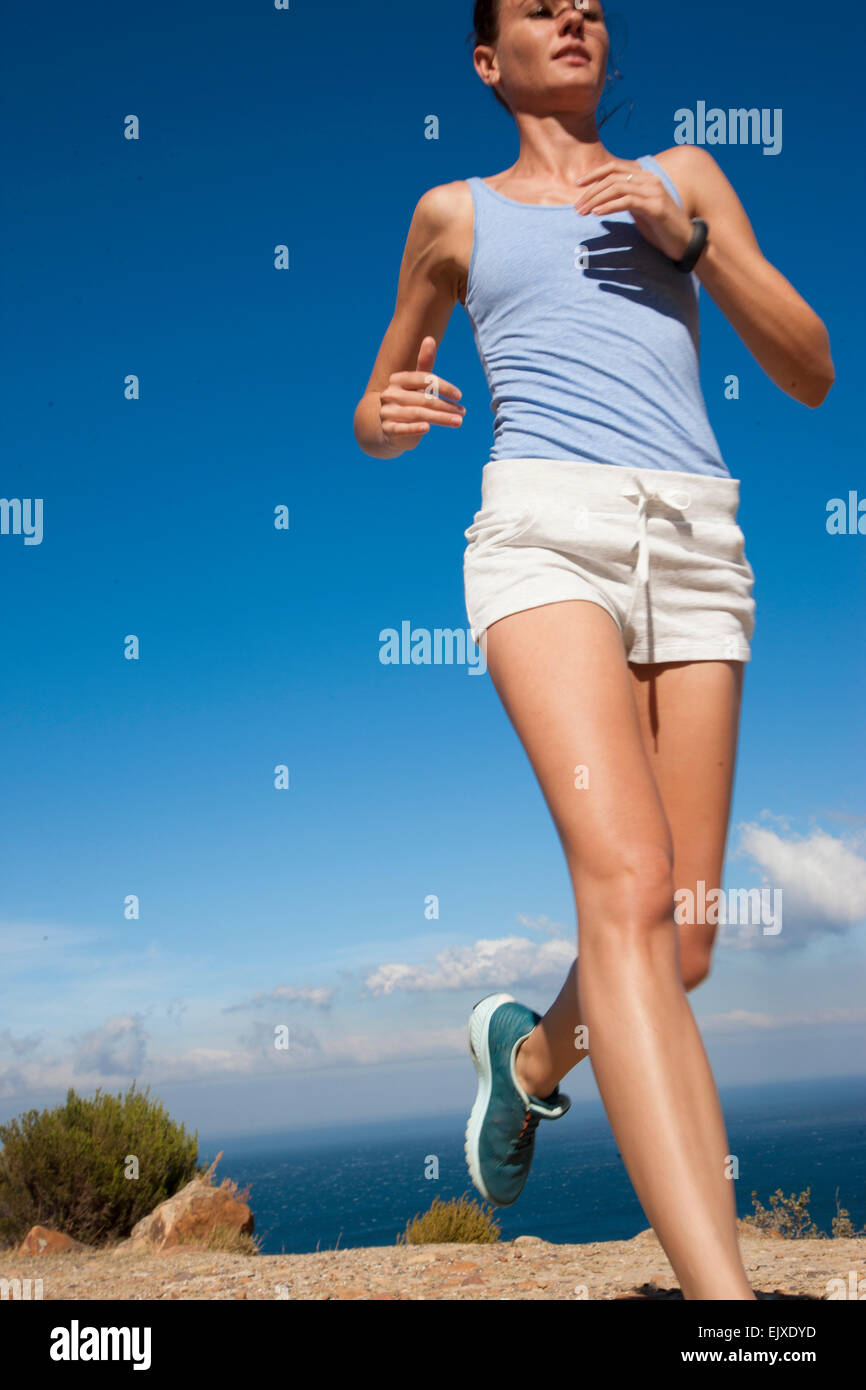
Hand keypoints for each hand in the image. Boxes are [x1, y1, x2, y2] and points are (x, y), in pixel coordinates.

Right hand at [378, 336, 465, 451]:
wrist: (390, 427)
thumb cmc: (409, 400)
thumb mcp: (417, 383)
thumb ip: (424, 363)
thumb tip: (429, 339)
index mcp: (397, 379)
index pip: (422, 378)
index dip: (442, 386)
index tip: (459, 395)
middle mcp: (390, 394)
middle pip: (422, 398)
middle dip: (445, 405)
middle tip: (463, 412)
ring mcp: (387, 412)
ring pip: (417, 414)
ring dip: (440, 418)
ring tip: (458, 421)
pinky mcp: (388, 429)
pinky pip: (402, 428)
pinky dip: (414, 428)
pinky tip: (428, 428)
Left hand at [573, 159, 693, 261]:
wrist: (685, 242)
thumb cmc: (661, 228)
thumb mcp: (639, 211)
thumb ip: (625, 201)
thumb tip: (601, 205)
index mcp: (645, 178)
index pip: (615, 167)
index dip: (594, 173)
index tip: (577, 185)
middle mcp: (650, 180)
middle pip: (613, 177)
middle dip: (591, 191)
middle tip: (576, 206)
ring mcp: (654, 192)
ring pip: (618, 187)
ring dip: (596, 199)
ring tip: (582, 212)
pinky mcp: (655, 207)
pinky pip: (627, 201)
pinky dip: (609, 206)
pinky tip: (597, 214)